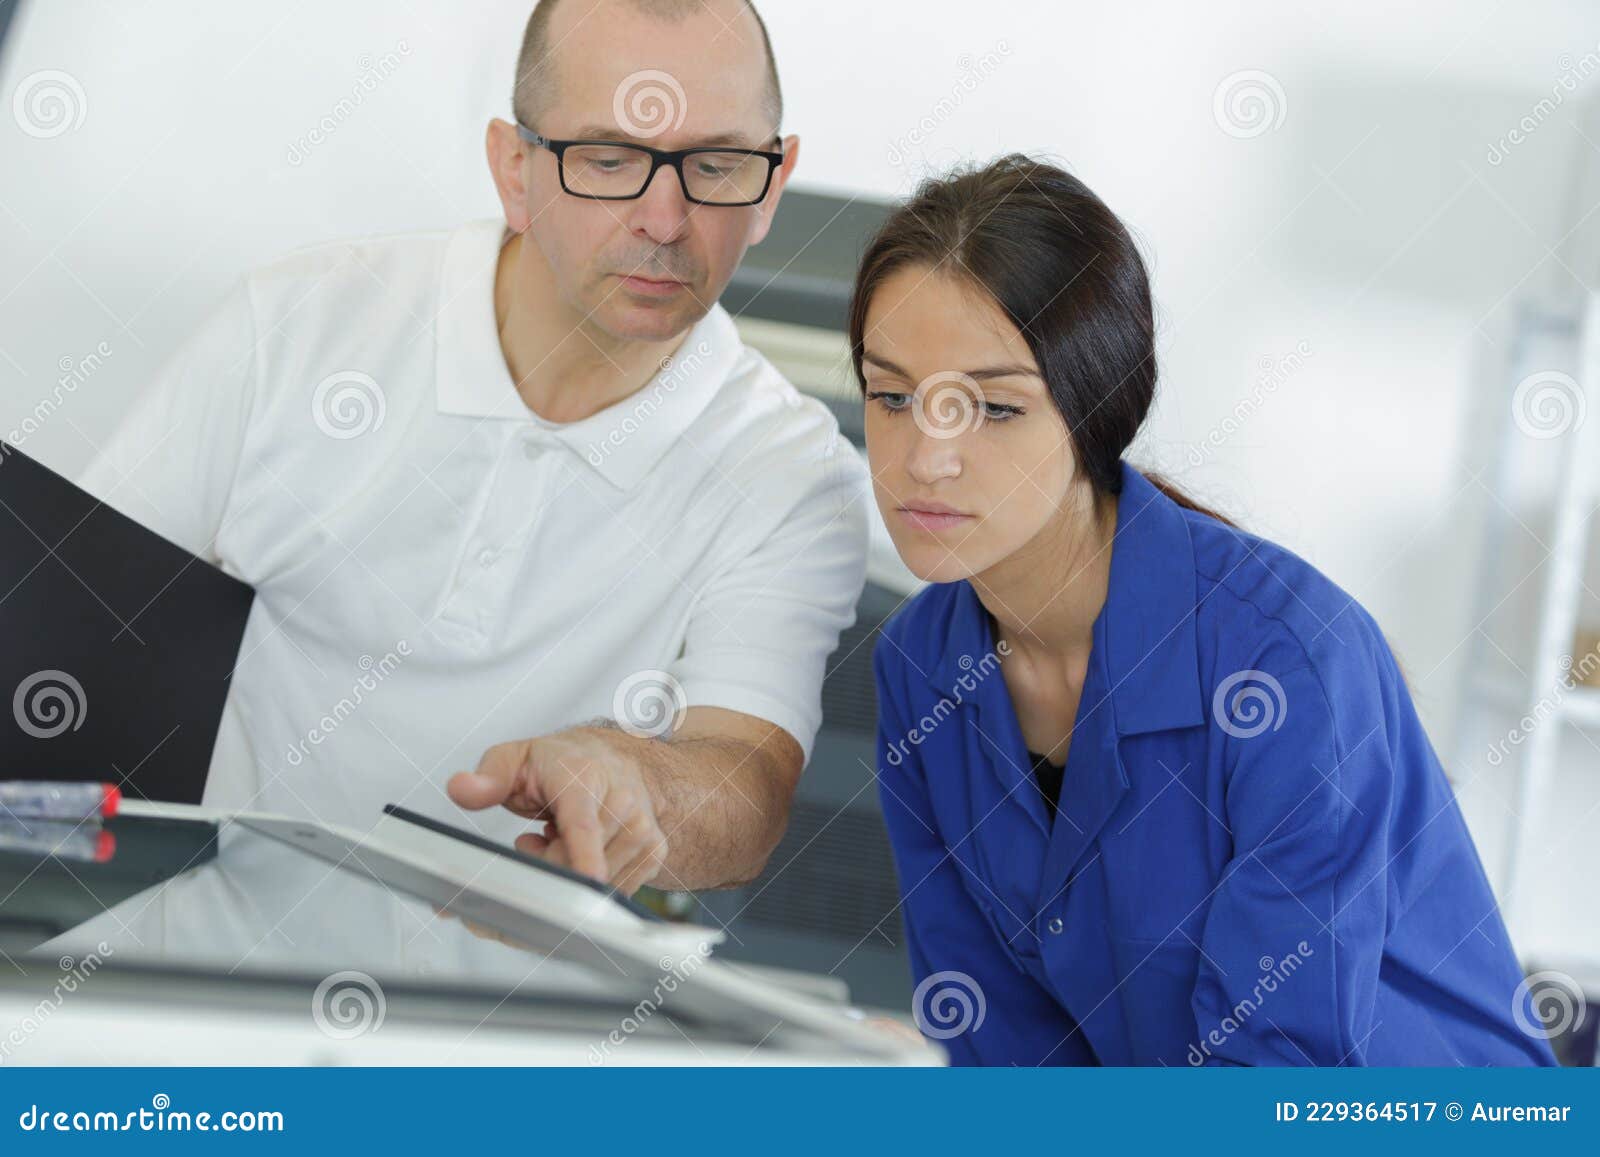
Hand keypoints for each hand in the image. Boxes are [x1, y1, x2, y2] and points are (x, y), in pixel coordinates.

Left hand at [446, 727, 668, 894]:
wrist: (614, 761)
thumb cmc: (563, 764)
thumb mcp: (516, 759)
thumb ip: (488, 776)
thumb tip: (460, 788)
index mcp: (586, 777)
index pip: (584, 821)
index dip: (584, 852)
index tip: (588, 878)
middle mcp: (623, 803)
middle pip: (575, 865)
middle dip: (543, 867)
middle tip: (534, 840)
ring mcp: (642, 831)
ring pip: (593, 884)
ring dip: (565, 875)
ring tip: (560, 840)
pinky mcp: (652, 854)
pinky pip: (610, 891)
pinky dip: (587, 884)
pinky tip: (582, 854)